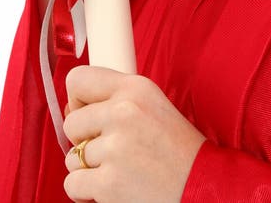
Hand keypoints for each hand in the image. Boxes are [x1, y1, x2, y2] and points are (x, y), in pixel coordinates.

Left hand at [63, 67, 205, 202]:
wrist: (200, 185)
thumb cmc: (177, 149)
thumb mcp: (153, 106)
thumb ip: (115, 100)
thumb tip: (70, 107)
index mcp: (135, 88)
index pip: (78, 79)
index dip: (77, 99)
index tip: (88, 113)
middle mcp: (124, 112)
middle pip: (71, 123)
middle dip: (83, 140)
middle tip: (112, 149)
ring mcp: (116, 147)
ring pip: (71, 157)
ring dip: (89, 168)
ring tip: (120, 169)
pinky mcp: (109, 182)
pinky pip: (73, 184)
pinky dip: (87, 192)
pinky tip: (112, 187)